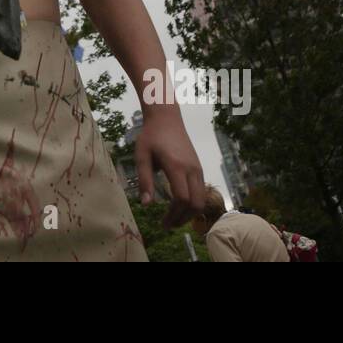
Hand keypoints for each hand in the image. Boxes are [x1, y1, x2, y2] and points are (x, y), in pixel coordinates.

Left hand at [134, 111, 205, 228]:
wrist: (166, 118)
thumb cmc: (150, 136)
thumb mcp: (142, 156)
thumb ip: (144, 180)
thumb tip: (146, 205)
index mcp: (176, 166)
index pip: (182, 198)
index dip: (173, 215)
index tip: (162, 224)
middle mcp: (191, 169)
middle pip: (196, 203)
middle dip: (183, 218)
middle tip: (168, 225)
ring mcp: (197, 168)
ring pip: (201, 199)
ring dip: (189, 213)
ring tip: (173, 219)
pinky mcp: (198, 167)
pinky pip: (201, 191)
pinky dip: (193, 203)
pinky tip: (180, 206)